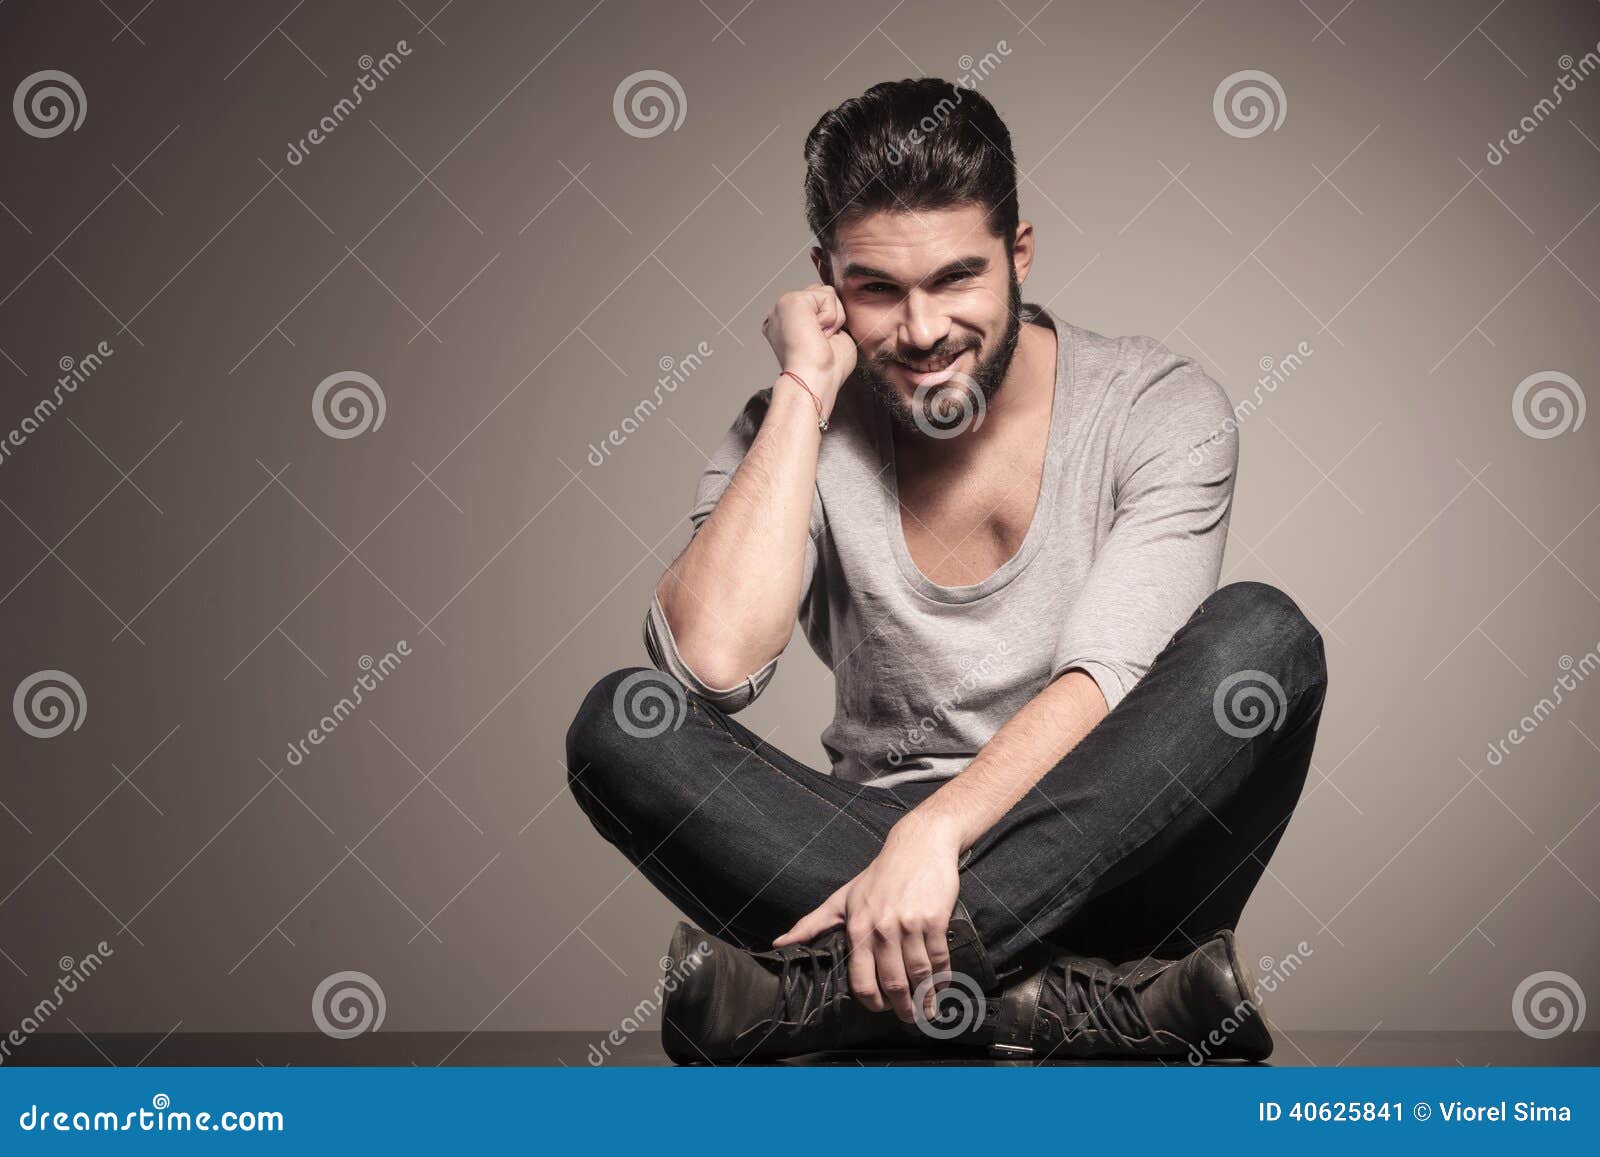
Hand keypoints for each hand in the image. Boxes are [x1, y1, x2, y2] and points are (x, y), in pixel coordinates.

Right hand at [761, 284, 856, 405]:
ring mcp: (784, 304)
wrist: (813, 381)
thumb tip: (839, 304)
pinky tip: (818, 333)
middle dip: (831, 317)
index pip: (817, 304)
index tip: (821, 344)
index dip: (829, 322)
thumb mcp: (830, 338)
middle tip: (821, 341)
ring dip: (832, 318)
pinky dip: (831, 317)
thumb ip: (830, 318)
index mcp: (786, 324)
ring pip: (826, 293)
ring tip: (819, 338)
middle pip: (822, 294)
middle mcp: (781, 312)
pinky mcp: (793, 300)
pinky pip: (828, 295)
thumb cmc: (824, 370)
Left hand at [773, 814, 962, 1022]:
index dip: (872, 1002)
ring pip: (919, 975)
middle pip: (893, 984)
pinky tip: (941, 986)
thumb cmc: (879, 875)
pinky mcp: (935, 920)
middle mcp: (883, 929)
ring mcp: (910, 925)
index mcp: (858, 928)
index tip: (879, 1009)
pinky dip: (942, 978)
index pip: (861, 980)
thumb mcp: (841, 898)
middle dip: (902, 1008)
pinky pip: (939, 959)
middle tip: (907, 1018)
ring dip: (925, 999)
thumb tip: (779, 943)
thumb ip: (811, 924)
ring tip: (927, 1010)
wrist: (918, 846)